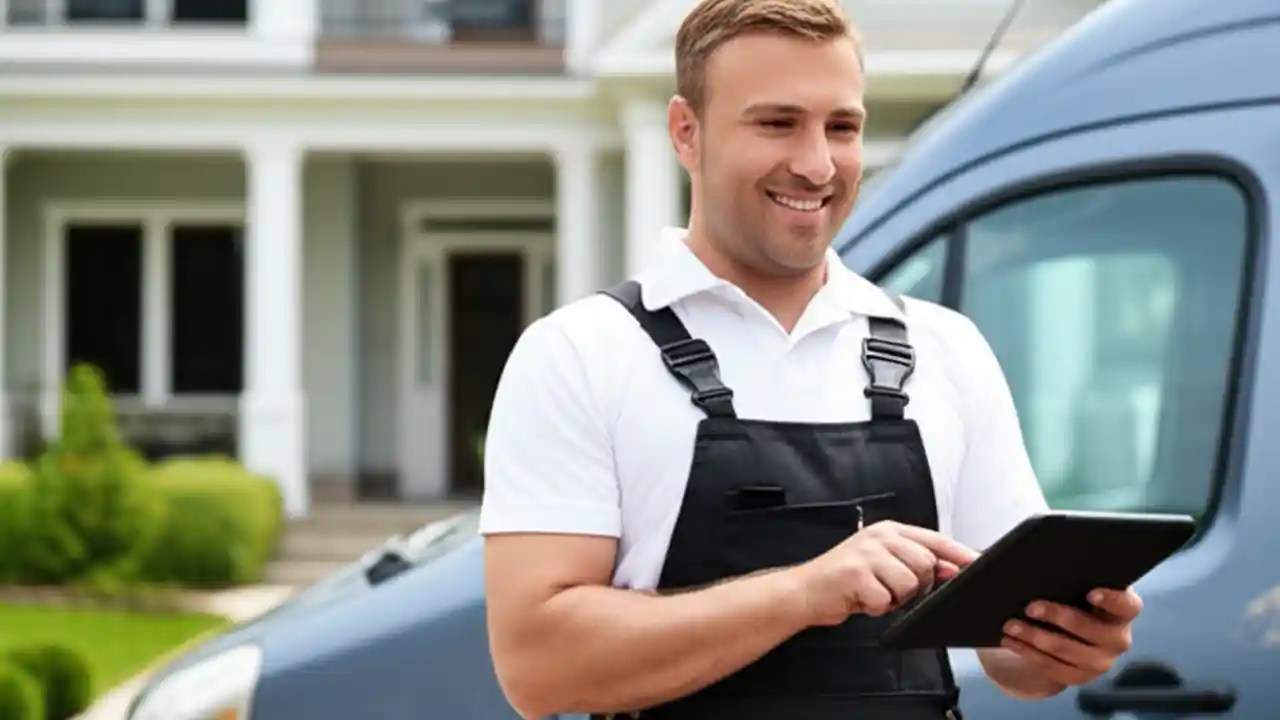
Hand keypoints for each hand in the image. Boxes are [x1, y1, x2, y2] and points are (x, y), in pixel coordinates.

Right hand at [793, 521, 979, 625]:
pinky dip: (876, 607)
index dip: (959, 553)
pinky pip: (886, 599)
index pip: (934, 539)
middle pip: (926, 564)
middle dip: (916, 586)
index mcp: (889, 530)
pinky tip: (861, 600)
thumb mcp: (883, 564)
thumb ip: (916, 562)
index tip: (979, 564)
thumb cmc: (847, 580)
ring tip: (875, 593)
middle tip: (892, 589)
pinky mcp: (855, 573)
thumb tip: (955, 568)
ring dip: (895, 598)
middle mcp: (879, 536)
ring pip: (909, 582)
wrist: (805, 591)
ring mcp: (866, 553)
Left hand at [1001, 587, 1142, 686]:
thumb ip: (1068, 573)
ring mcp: (1101, 662)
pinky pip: (1055, 669)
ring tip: (1011, 625)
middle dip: (1059, 617)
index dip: (1112, 601)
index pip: (1128, 606)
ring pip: (1070, 652)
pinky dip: (1029, 654)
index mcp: (1123, 609)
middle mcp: (1118, 638)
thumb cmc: (1069, 594)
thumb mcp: (1073, 582)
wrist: (1061, 627)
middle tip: (1030, 607)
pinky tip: (1011, 641)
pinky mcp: (1080, 677)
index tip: (1091, 593)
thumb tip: (1033, 560)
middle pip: (1094, 631)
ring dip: (1037, 638)